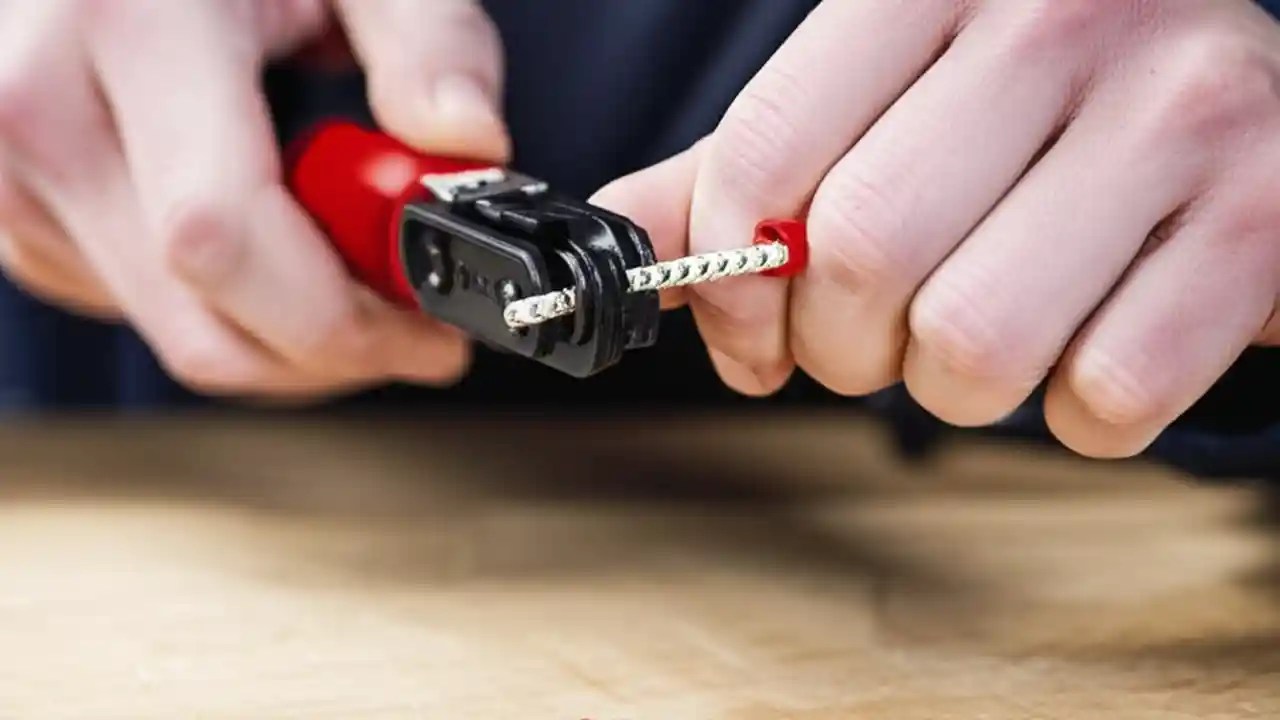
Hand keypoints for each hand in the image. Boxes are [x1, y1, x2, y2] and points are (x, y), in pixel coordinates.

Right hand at [0, 0, 508, 399]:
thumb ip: (429, 40)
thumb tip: (471, 142)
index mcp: (130, 29)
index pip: (220, 236)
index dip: (342, 316)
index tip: (433, 328)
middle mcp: (45, 113)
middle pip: (206, 324)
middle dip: (336, 347)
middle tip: (412, 316)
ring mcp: (20, 180)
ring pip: (184, 337)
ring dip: (291, 335)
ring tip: (349, 257)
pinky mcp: (25, 222)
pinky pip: (150, 317)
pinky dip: (234, 310)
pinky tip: (275, 243)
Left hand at [596, 0, 1279, 457]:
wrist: (1248, 108)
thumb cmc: (1036, 114)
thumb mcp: (881, 104)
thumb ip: (748, 170)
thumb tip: (622, 244)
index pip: (766, 153)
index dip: (726, 278)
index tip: (744, 327)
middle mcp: (1061, 22)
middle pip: (859, 255)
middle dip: (835, 346)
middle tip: (863, 339)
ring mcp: (1178, 116)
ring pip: (972, 344)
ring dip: (948, 386)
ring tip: (977, 336)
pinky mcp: (1263, 223)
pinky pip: (1104, 395)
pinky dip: (1073, 413)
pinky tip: (1085, 344)